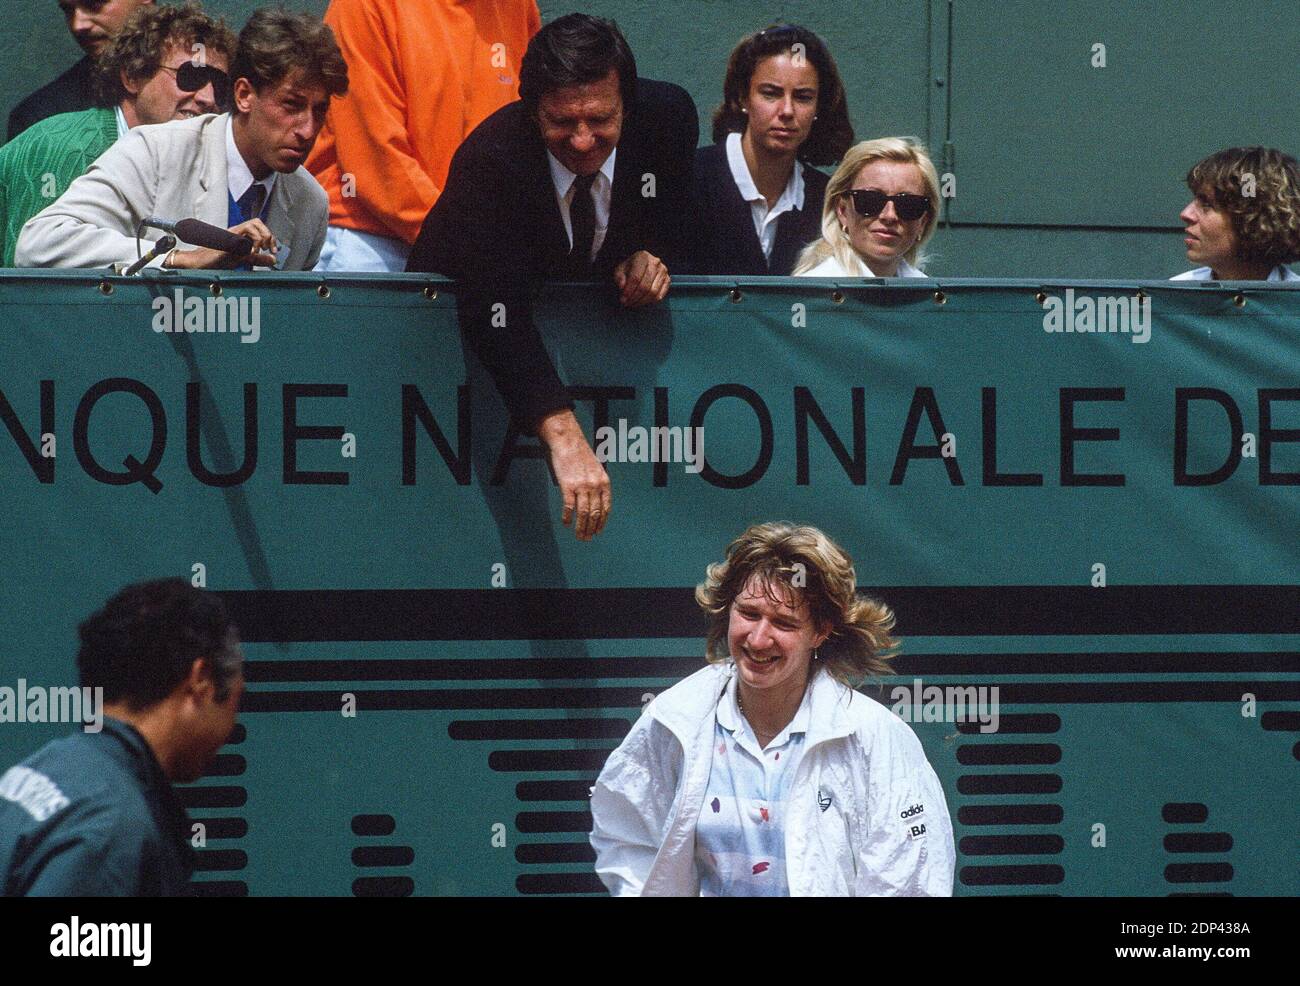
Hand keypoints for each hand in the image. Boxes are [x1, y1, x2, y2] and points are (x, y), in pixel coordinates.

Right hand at [164, 219, 278, 269]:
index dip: (271, 237)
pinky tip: (249, 253)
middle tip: (269, 249)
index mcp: (241, 235)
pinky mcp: (225, 241)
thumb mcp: (241, 259)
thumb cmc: (216, 260)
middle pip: (257, 221)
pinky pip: (241, 236)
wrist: (197, 263)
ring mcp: (230, 235)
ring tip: (257, 251)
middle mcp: (236, 232)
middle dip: (268, 235)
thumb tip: (273, 259)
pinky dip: (249, 243)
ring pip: (251, 224)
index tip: (274, 251)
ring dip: (260, 237)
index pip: (260, 227)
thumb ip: (257, 258)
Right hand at [538, 409, 610, 540]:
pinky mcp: (568, 485)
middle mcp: (595, 486)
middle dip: (591, 529)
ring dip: (581, 527)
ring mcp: (582, 486)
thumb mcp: (596, 469)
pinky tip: (566, 523)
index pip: (606, 508)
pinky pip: (569, 506)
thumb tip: (595, 503)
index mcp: (604, 482)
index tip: (597, 531)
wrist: (568, 441)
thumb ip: (597, 485)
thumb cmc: (580, 455)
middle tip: (586, 538)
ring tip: (579, 536)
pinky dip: (568, 517)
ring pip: (583, 513)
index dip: (602, 522)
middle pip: (595, 513)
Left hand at [612, 250, 669, 306]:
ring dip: (641, 301)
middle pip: (645, 286)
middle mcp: (655, 262)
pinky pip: (660, 295)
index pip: (636, 278)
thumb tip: (622, 286)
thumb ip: (619, 278)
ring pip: (653, 292)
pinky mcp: (667, 280)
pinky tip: (642, 301)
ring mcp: (663, 271)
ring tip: (633, 303)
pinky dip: (650, 301)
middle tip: (627, 303)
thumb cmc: (629, 269)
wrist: (640, 265)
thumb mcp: (619, 270)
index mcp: (642, 257)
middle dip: (634, 297)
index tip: (622, 299)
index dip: (628, 291)